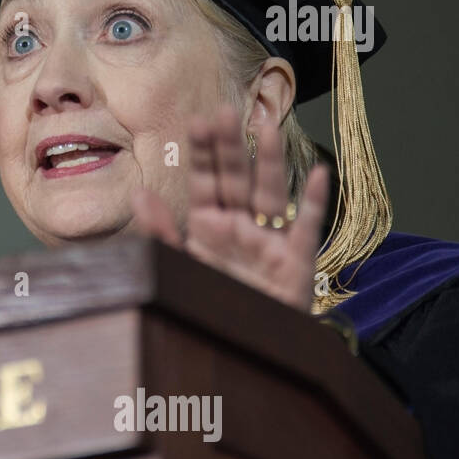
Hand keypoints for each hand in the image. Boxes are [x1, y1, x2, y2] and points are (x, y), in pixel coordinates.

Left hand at [130, 105, 330, 311]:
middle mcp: (239, 226)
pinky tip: (320, 173)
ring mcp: (269, 240)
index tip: (196, 121)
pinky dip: (314, 201)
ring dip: (269, 161)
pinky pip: (306, 227)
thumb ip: (161, 231)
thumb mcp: (180, 267)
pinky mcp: (295, 260)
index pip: (204, 182)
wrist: (245, 347)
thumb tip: (138, 193)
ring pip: (269, 193)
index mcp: (209, 226)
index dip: (201, 153)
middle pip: (235, 179)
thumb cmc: (213, 303)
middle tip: (224, 111)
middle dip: (230, 147)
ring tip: (266, 127)